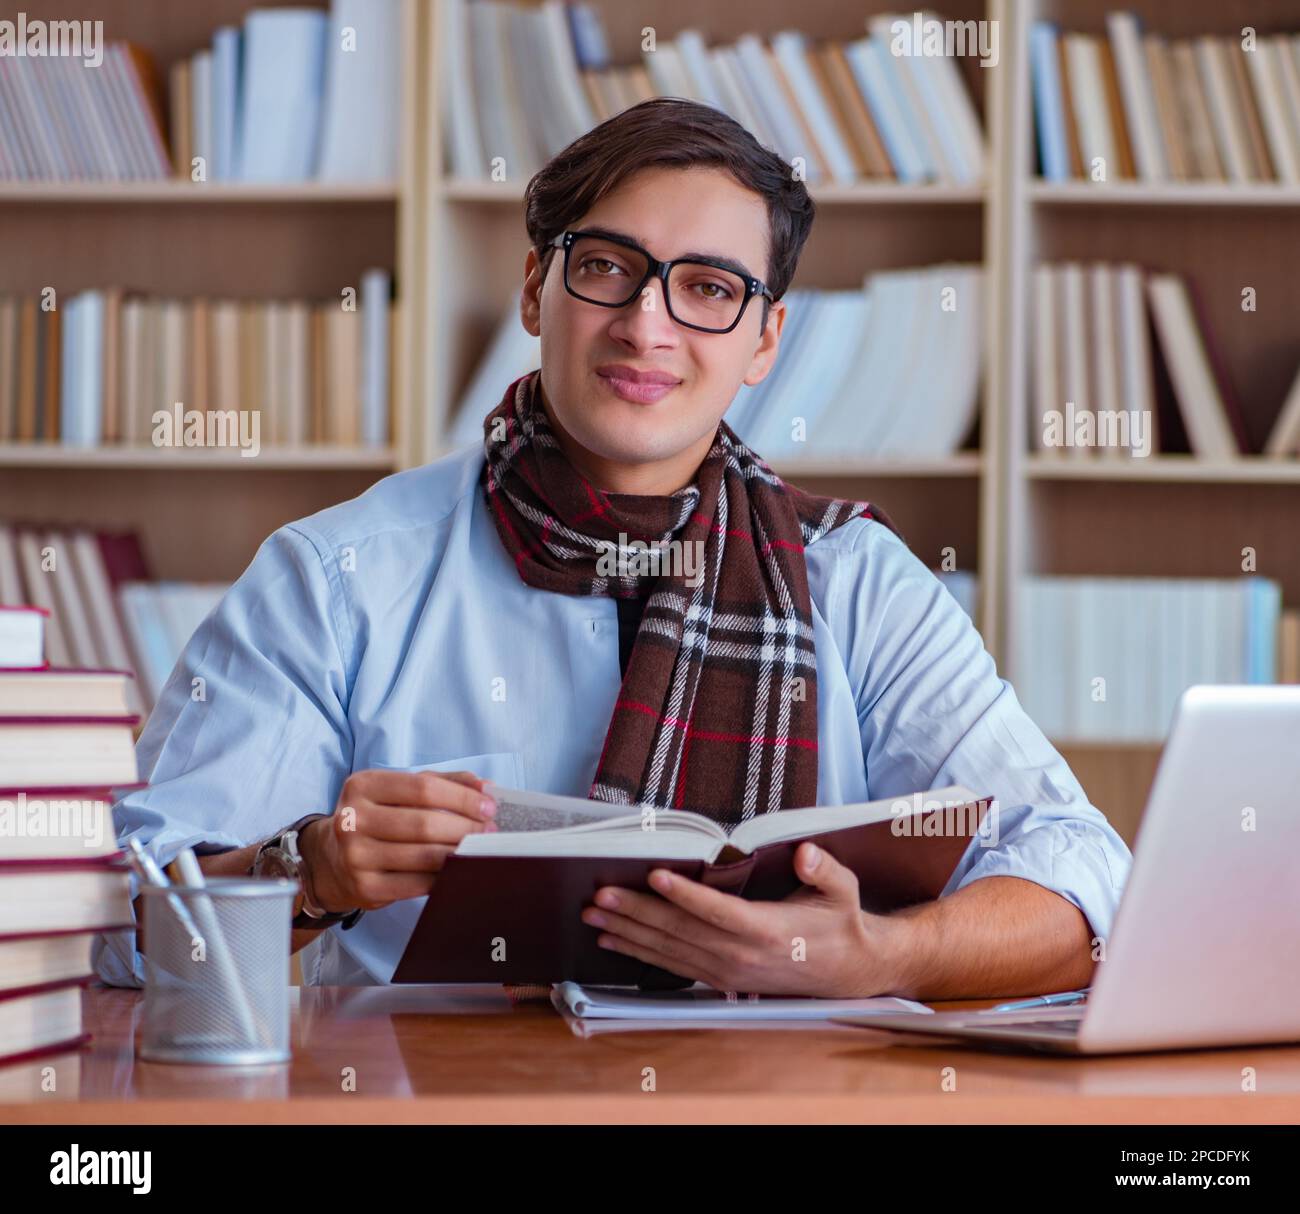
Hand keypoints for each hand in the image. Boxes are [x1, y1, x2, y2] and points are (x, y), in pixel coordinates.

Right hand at [301, 770, 497, 912]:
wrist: (331, 860)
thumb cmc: (376, 818)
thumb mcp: (398, 790)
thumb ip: (441, 782)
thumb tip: (485, 787)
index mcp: (362, 786)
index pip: (423, 787)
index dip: (462, 797)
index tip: (489, 806)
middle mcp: (353, 819)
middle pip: (425, 823)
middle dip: (466, 827)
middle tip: (490, 831)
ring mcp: (356, 856)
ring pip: (424, 856)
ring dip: (459, 853)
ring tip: (479, 849)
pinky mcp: (365, 887)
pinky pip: (418, 884)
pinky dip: (444, 877)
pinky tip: (458, 870)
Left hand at [580, 842, 901, 996]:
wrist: (850, 973)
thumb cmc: (841, 924)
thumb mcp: (843, 891)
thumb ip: (825, 871)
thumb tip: (807, 853)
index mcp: (768, 932)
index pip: (718, 912)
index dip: (685, 894)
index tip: (654, 875)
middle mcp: (741, 956)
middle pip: (680, 932)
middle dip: (636, 912)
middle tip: (600, 894)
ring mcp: (726, 972)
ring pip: (668, 951)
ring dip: (627, 932)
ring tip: (593, 914)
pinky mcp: (718, 979)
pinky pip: (670, 966)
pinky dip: (638, 953)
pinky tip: (611, 940)